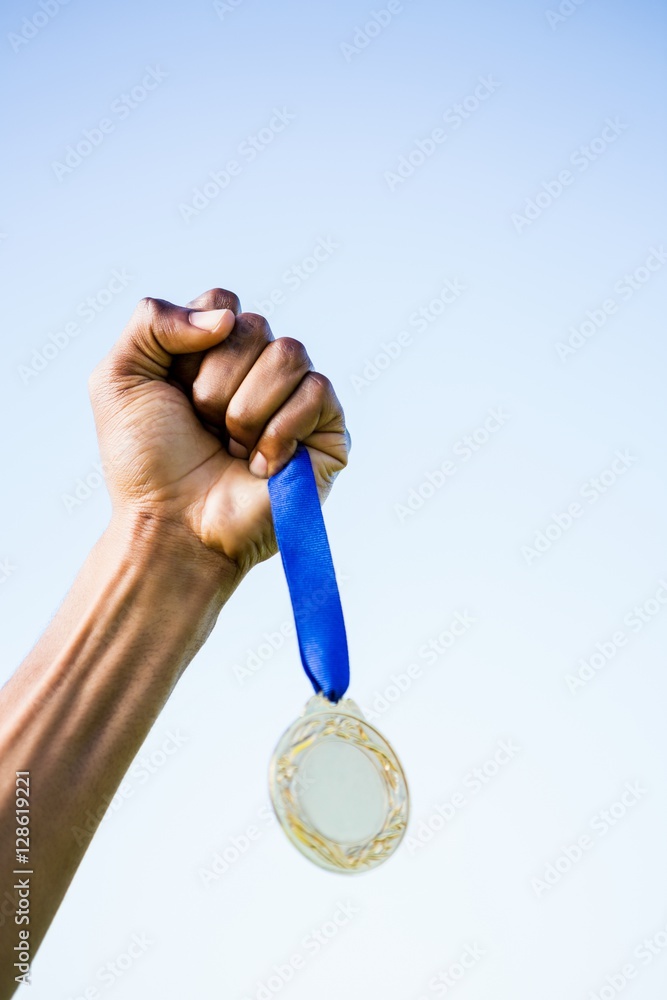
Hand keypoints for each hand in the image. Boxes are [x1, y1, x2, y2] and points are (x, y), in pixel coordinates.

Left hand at [89, 287, 349, 575]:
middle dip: (216, 384)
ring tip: (231, 448)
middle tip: (203, 426)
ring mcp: (295, 400)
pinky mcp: (327, 433)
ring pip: (290, 354)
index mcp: (214, 352)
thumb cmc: (146, 462)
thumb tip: (227, 318)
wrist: (173, 526)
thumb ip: (153, 319)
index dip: (195, 346)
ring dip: (246, 410)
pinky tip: (259, 464)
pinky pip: (318, 392)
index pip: (223, 305)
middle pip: (255, 326)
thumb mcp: (119, 378)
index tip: (177, 391)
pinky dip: (280, 431)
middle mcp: (258, 370)